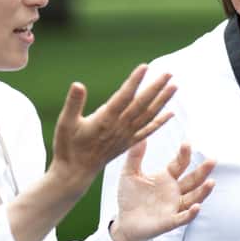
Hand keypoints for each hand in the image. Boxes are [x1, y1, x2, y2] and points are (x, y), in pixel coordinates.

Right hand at [50, 65, 175, 197]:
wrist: (75, 173)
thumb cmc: (68, 147)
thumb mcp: (65, 123)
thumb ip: (73, 103)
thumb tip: (78, 84)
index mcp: (105, 120)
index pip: (124, 96)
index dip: (135, 81)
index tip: (145, 67)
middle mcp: (120, 127)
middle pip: (142, 104)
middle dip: (156, 88)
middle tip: (169, 73)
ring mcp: (126, 136)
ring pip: (149, 116)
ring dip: (163, 101)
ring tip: (174, 87)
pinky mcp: (128, 143)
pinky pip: (148, 131)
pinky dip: (160, 122)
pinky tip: (171, 113)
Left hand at [111, 141, 215, 240]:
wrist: (124, 222)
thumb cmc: (129, 197)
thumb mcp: (129, 173)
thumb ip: (134, 156)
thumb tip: (139, 135)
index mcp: (167, 177)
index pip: (180, 164)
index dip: (184, 154)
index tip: (187, 143)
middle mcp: (174, 191)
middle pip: (193, 180)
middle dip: (203, 170)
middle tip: (213, 160)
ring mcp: (174, 206)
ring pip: (194, 198)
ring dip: (203, 191)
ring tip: (211, 182)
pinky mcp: (170, 221)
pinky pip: (183, 217)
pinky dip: (191, 213)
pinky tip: (197, 207)